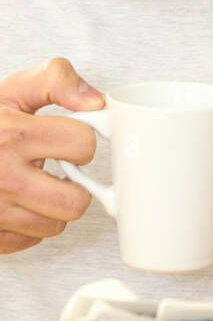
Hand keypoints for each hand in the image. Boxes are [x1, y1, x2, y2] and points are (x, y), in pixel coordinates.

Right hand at [0, 58, 103, 254]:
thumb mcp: (12, 91)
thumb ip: (55, 80)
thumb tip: (95, 102)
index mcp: (12, 135)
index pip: (82, 144)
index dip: (80, 139)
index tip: (68, 139)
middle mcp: (2, 176)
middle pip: (75, 201)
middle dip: (74, 184)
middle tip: (60, 170)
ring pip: (56, 225)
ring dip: (52, 205)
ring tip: (35, 184)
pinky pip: (31, 240)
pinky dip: (29, 224)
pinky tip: (19, 201)